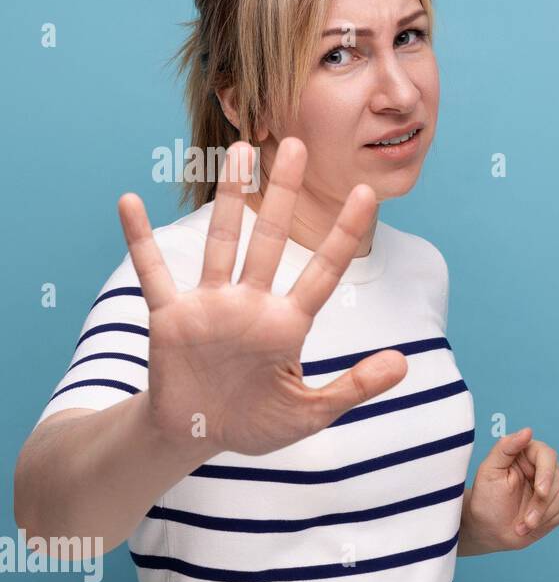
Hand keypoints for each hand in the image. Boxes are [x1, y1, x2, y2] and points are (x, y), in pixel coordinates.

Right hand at [117, 137, 408, 455]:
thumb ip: (355, 387)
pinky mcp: (170, 317)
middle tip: (296, 144)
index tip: (367, 194)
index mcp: (288, 324)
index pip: (324, 271)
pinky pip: (153, 272)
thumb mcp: (311, 413)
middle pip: (273, 239)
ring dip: (228, 197)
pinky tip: (130, 202)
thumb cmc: (256, 423)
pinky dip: (139, 239)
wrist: (198, 437)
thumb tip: (404, 364)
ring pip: (222, 242)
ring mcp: (210, 305)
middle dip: (284, 194)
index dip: (345, 234)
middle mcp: (250, 304)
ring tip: (237, 149)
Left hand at [462, 427, 558, 551]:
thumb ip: (505, 448)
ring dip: (543, 515)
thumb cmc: (486, 500)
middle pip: (557, 478)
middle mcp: (542, 466)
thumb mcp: (489, 472)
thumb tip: (528, 431)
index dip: (547, 473)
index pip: (547, 455)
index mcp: (526, 453)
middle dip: (541, 504)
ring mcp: (554, 484)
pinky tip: (532, 525)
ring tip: (522, 525)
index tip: (541, 492)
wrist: (489, 530)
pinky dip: (550, 520)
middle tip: (525, 521)